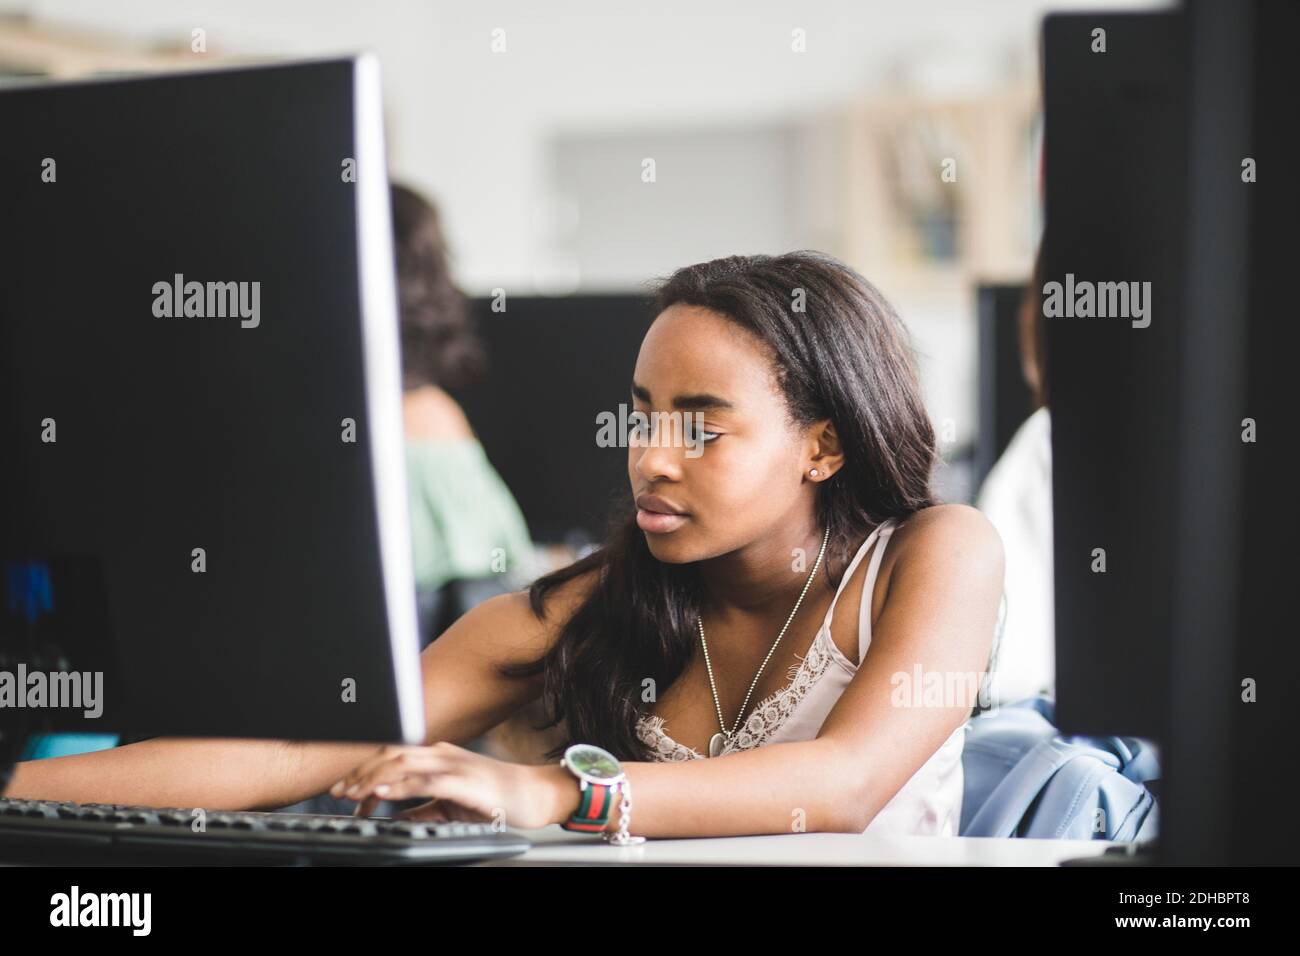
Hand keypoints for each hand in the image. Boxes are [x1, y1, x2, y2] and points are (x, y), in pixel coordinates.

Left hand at [328, 741, 566, 829]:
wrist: (533, 794)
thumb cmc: (496, 797)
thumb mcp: (450, 804)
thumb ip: (422, 808)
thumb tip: (395, 818)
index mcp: (438, 755)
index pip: (392, 755)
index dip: (365, 770)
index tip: (345, 789)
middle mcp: (442, 754)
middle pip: (390, 753)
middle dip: (360, 772)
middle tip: (338, 791)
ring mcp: (453, 764)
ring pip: (402, 762)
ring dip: (373, 778)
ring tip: (352, 794)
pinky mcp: (463, 781)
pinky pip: (425, 780)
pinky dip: (400, 786)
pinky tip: (384, 794)